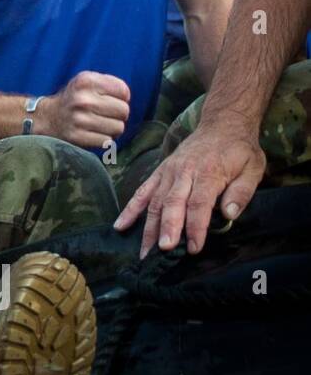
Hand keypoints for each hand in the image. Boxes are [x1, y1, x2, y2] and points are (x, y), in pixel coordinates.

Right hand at [34, 71, 130, 148]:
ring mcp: (79, 119)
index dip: (121, 97)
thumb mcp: (86, 82)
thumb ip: (109, 84)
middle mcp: (82, 99)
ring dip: (112, 128)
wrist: (47, 117)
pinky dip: (104, 139)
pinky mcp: (77, 136)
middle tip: (106, 115)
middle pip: (123, 110)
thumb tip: (126, 97)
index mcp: (85, 81)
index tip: (110, 100)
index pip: (123, 91)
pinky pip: (107, 141)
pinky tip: (95, 134)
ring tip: (101, 125)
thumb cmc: (74, 99)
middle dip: (118, 115)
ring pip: (118, 127)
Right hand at [115, 118, 264, 257]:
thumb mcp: (253, 168)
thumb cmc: (239, 150)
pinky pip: (142, 191)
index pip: (199, 203)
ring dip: (148, 226)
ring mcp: (168, 172)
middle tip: (164, 249)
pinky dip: (130, 209)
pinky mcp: (159, 172)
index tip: (194, 247)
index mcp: (209, 172)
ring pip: (155, 201)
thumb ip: (241, 192)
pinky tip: (120, 226)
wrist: (221, 124)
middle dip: (167, 227)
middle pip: (173, 202)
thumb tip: (229, 214)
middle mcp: (184, 172)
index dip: (196, 226)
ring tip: (145, 250)